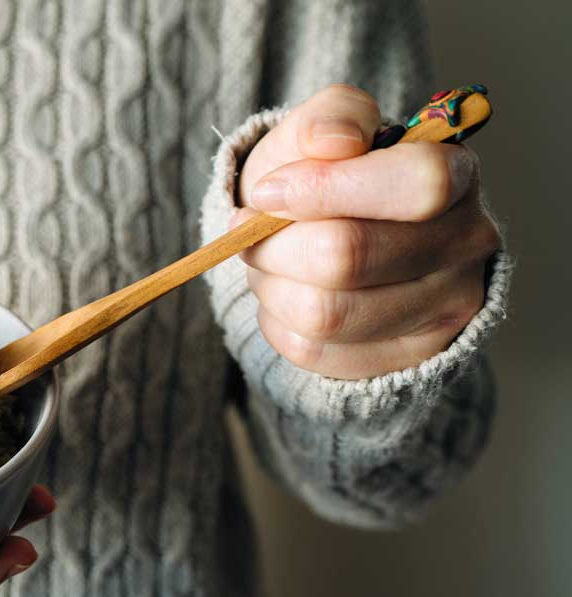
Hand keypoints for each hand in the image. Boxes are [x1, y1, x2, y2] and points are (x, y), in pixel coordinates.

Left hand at [234, 84, 499, 378]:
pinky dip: (277, 321)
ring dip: (270, 285)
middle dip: (274, 244)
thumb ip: (329, 118)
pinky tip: (288, 295)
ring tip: (268, 263)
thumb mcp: (321, 131)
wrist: (325, 239)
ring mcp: (444, 310)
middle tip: (249, 230)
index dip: (324, 189)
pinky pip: (313, 351)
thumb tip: (335, 143)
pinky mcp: (407, 360)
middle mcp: (466, 244)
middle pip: (348, 258)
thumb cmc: (325, 178)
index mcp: (456, 174)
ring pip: (323, 314)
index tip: (265, 192)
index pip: (415, 183)